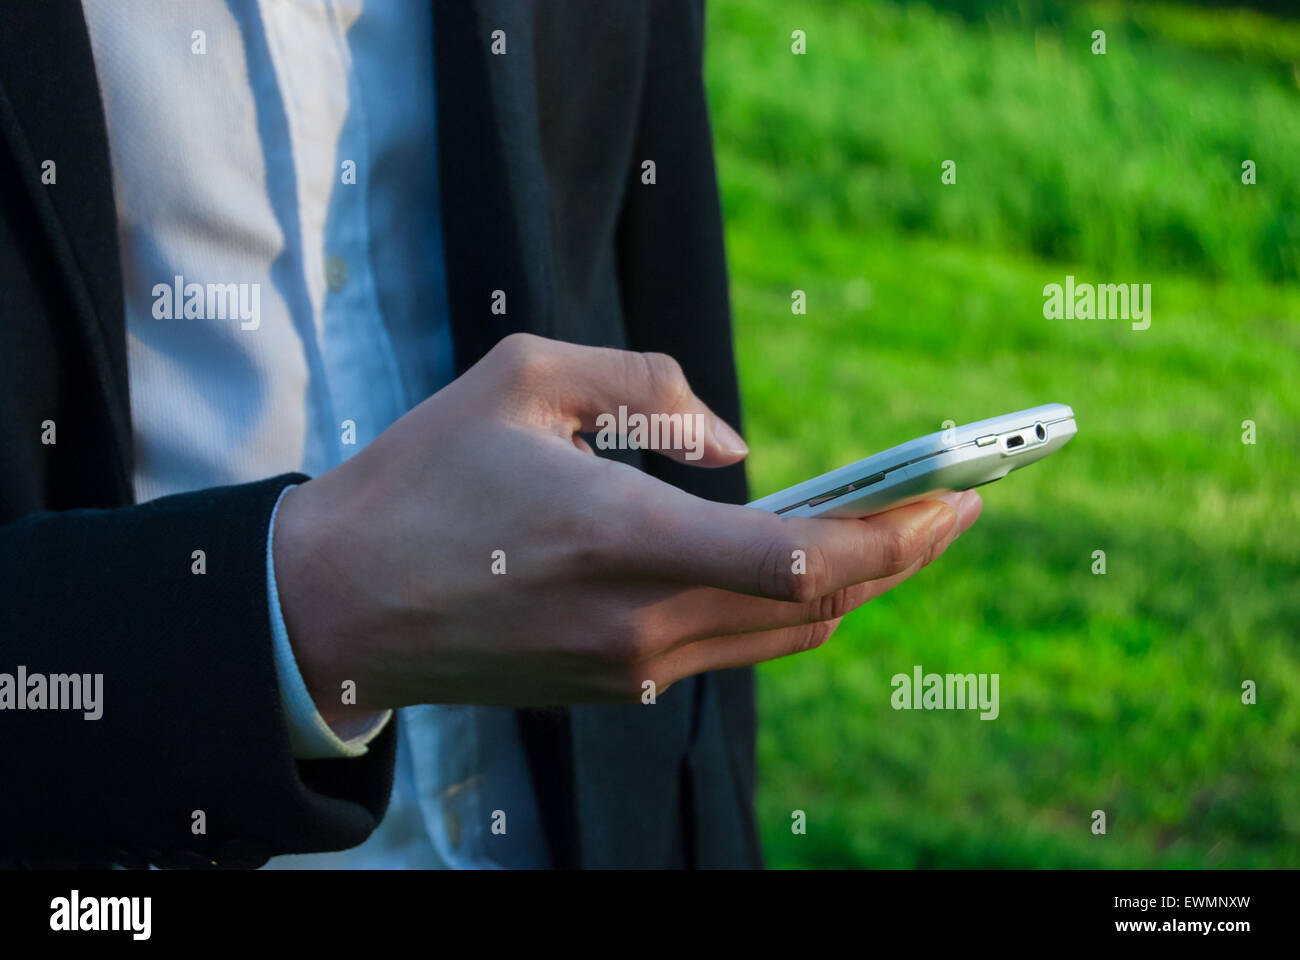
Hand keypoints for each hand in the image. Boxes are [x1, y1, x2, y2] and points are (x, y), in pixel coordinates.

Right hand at [273, 334, 980, 719]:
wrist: (336, 605)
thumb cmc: (420, 478)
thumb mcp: (523, 378)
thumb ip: (648, 390)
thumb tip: (736, 445)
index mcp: (620, 539)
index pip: (801, 561)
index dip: (896, 536)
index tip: (958, 497)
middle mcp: (637, 623)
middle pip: (815, 607)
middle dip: (901, 557)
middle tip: (955, 503)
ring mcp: (627, 668)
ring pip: (779, 636)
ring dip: (849, 586)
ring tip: (894, 530)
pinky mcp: (611, 685)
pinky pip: (726, 647)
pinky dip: (781, 605)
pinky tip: (794, 563)